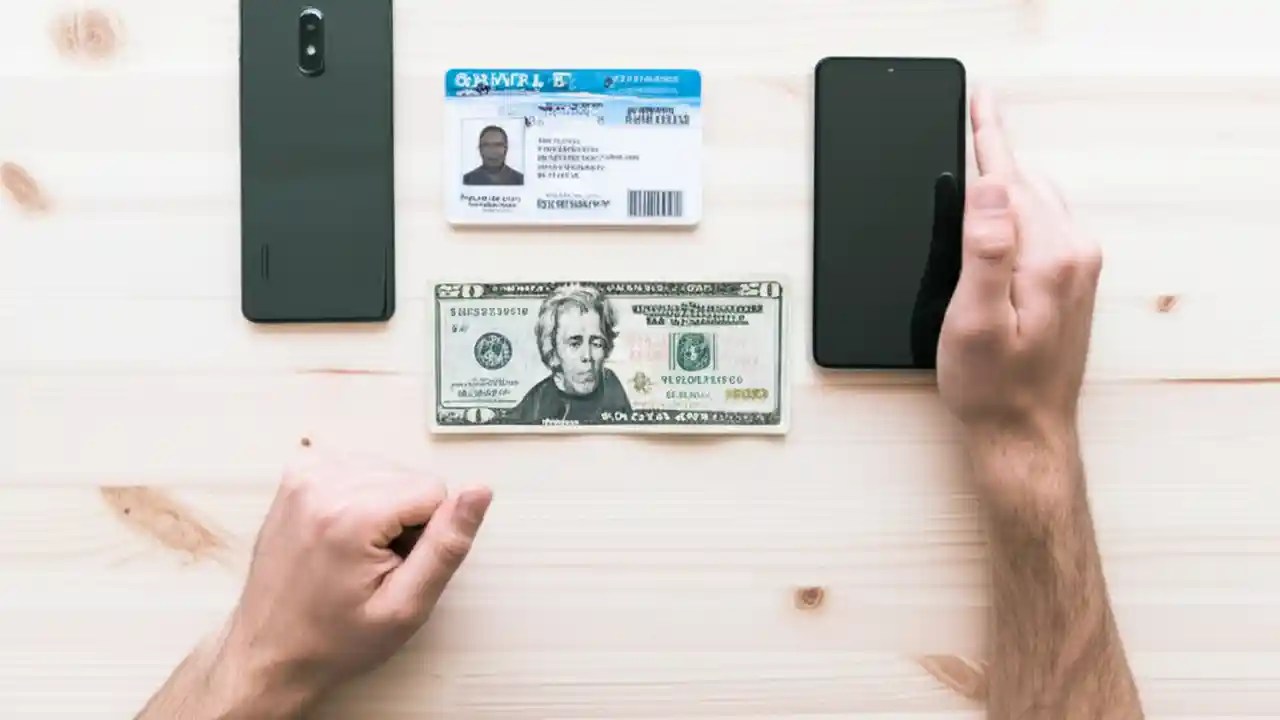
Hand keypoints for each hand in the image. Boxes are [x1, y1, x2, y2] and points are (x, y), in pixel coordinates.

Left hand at [217, 445, 492, 711]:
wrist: (270, 653)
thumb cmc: (333, 639)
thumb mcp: (406, 606)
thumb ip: (447, 545)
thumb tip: (479, 492)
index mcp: (351, 515)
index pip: (434, 490)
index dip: (427, 533)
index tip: (398, 565)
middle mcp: (322, 485)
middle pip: (408, 476)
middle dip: (406, 518)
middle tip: (377, 564)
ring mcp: (302, 476)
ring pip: (385, 469)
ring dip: (383, 506)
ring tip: (357, 552)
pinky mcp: (295, 477)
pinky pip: (355, 466)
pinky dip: (359, 494)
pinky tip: (344, 531)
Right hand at [937, 89, 1101, 509]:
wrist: (1024, 433)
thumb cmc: (991, 387)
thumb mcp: (972, 319)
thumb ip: (985, 248)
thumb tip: (990, 187)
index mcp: (1049, 257)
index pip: (1010, 180)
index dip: (988, 138)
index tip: (979, 101)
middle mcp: (1073, 255)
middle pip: (1028, 183)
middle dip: (997, 151)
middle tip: (976, 115)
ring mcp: (1078, 268)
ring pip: (1040, 200)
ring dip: (1009, 177)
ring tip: (982, 150)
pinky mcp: (1072, 282)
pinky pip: (1046, 221)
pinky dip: (1021, 203)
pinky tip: (1000, 205)